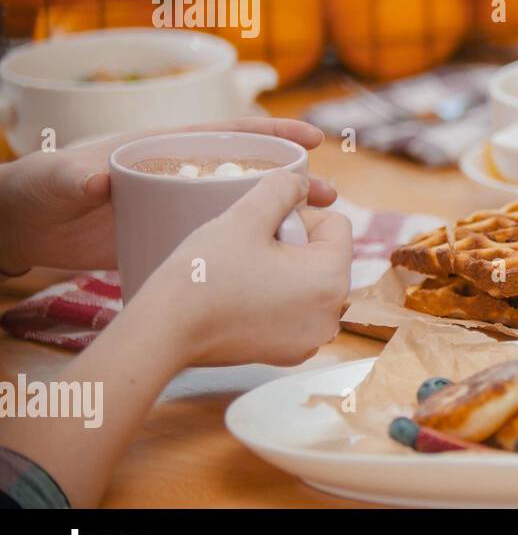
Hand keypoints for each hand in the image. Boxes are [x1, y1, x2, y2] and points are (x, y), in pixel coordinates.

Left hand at [0, 117, 335, 275]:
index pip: (228, 133)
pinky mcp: (171, 237)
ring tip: (315, 229)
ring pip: (242, 206)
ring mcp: (178, 205)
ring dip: (280, 216)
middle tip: (329, 196)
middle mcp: (180, 172)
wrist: (21, 227)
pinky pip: (221, 238)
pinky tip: (274, 262)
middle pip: (248, 170)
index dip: (273, 133)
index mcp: (164, 147)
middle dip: (292, 179)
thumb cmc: (37, 191)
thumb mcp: (55, 179)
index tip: (313, 138)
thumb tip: (95, 177)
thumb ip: (72, 175)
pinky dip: (251, 246)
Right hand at [130, 170, 352, 368]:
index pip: (336, 224)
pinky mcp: (289, 351)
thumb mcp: (246, 215)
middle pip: (323, 253)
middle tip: (248, 253)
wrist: (164, 331)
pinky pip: (294, 308)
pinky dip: (274, 297)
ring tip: (242, 275)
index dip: (297, 217)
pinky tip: (240, 297)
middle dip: (291, 244)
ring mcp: (311, 338)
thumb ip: (283, 188)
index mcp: (332, 280)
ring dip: (282, 269)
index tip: (262, 231)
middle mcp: (331, 315)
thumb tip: (302, 183)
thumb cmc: (205, 275)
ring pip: (307, 279)